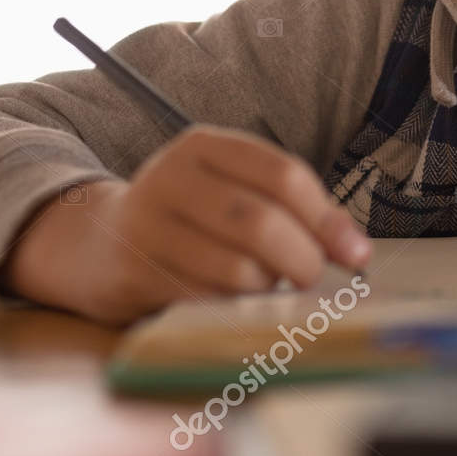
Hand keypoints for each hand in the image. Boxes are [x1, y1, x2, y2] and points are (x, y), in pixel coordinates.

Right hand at [0, 126, 371, 326]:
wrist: (100, 243)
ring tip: (262, 284)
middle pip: (261, 223)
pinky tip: (230, 300)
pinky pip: (208, 302)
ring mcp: (147, 226)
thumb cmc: (194, 219)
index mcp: (203, 146)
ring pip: (237, 270)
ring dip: (266, 288)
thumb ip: (299, 211)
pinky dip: (234, 309)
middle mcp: (170, 177)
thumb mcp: (239, 193)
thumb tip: (357, 251)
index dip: (327, 219)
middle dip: (303, 259)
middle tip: (312, 277)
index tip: (355, 255)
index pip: (283, 175)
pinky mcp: (134, 273)